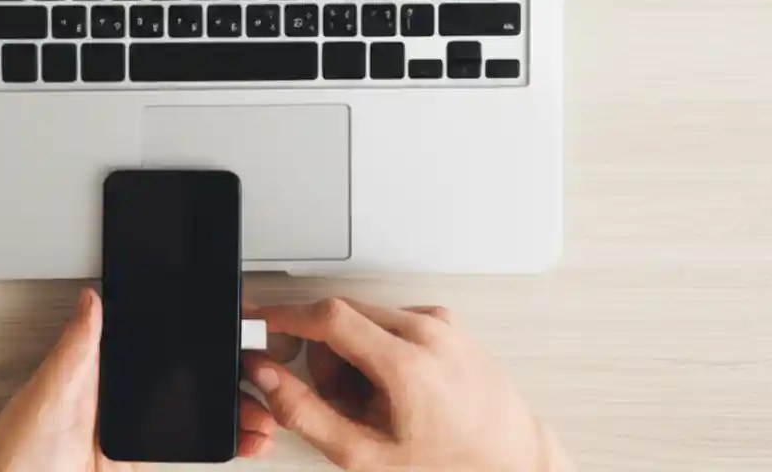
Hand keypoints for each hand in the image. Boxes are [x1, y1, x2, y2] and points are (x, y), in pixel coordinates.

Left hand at [0, 289, 277, 471]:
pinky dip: (209, 447)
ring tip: (255, 413)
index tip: (218, 333)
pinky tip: (235, 441)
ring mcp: (121, 433)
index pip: (141, 343)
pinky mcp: (129, 463)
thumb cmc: (18, 455)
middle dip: (214, 377)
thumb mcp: (47, 392)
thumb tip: (90, 299)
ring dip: (221, 414)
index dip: (179, 338)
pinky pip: (177, 449)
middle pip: (171, 380)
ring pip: (183, 415)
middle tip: (253, 374)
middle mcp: (106, 400)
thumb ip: (74, 348)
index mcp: (85, 372)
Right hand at [243, 299, 571, 471]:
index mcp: (408, 363)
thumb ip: (307, 415)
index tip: (259, 320)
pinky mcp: (447, 322)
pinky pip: (390, 320)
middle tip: (336, 399)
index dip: (283, 315)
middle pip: (341, 314)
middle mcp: (428, 332)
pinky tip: (393, 386)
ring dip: (351, 351)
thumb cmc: (451, 465)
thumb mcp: (368, 456)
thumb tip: (269, 379)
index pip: (328, 316)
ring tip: (373, 400)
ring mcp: (442, 324)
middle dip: (322, 352)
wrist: (512, 463)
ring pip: (364, 316)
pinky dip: (378, 347)